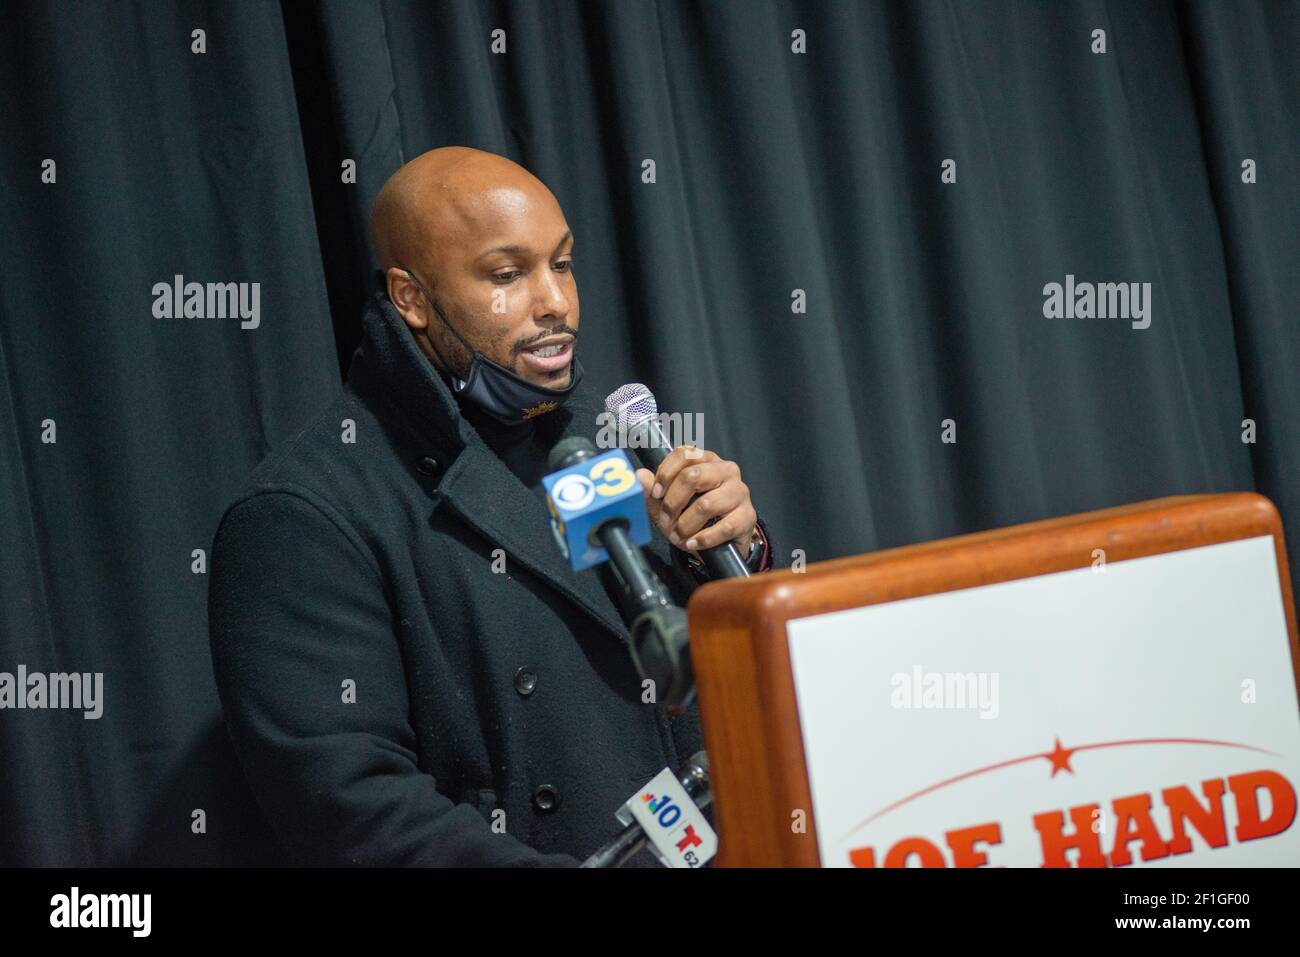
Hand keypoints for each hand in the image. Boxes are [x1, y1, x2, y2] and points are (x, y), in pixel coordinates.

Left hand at [635, 447, 756, 560]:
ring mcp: (739, 492)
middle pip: (693, 476)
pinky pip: (723, 527)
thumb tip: (641, 475)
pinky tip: (693, 543)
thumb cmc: (694, 517)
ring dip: (686, 525)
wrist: (720, 542)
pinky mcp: (747, 516)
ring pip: (706, 504)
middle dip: (673, 502)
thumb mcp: (669, 504)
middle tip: (666, 519)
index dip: (665, 474)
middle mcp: (726, 471)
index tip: (656, 494)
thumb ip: (653, 490)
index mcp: (707, 460)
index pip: (684, 454)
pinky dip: (703, 539)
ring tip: (678, 536)